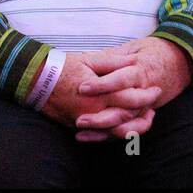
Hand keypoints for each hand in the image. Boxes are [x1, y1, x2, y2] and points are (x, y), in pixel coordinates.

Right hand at [38, 49, 160, 142]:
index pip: (131, 98)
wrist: (36, 80)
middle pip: (127, 116)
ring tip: (145, 117)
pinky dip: (115, 131)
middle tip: (155, 103)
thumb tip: (133, 61)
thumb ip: (113, 62)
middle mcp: (95, 111)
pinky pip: (101, 134)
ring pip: (116, 130)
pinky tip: (124, 124)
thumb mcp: (90, 59)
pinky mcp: (78, 125)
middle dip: (144, 110)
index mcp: (101, 93)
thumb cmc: (64, 66)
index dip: (146, 95)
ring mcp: (86, 120)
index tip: (157, 89)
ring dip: (133, 125)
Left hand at [74, 36, 192, 136]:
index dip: (101, 85)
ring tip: (81, 133)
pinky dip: (111, 136)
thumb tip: (91, 61)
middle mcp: (143, 92)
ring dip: (104, 132)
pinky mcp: (143, 114)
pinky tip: (91, 137)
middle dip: (100, 118)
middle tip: (78, 119)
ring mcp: (145, 106)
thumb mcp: (133, 48)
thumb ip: (114, 57)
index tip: (82, 88)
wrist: (180, 60)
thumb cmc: (152, 51)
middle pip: (123, 110)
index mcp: (140, 71)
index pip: (120, 80)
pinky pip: (129, 131)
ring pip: (126, 126)